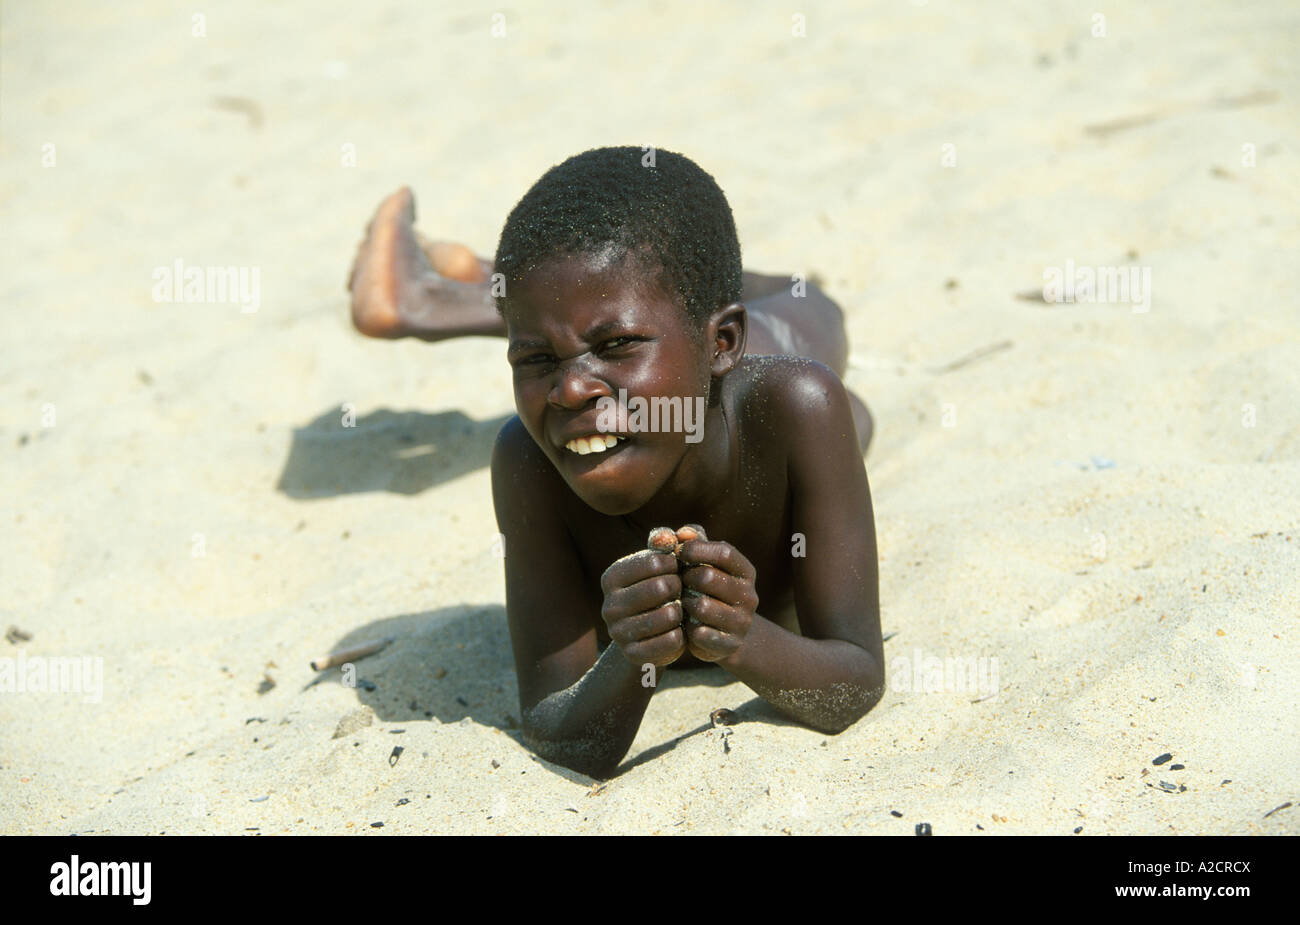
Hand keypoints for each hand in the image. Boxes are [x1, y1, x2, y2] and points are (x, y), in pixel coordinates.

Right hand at [599, 549, 685, 669]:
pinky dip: (681, 635)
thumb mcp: (662, 563)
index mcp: (611, 577)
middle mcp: (609, 605)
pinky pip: (672, 640)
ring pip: (669, 615)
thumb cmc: (660, 590)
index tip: (676, 571)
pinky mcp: (633, 655)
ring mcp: (618, 632)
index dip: (676, 565)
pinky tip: (677, 631)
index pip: (656, 562)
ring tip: (679, 610)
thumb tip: (668, 536)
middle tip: (680, 593)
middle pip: (662, 587)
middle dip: (680, 588)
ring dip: (681, 612)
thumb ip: (666, 542)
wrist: (650, 635)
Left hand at [676, 537, 758, 663]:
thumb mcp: (702, 562)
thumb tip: (682, 532)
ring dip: (685, 603)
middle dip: (686, 578)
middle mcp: (749, 596)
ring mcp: (742, 622)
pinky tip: (687, 624)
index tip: (679, 552)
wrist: (723, 633)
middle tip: (679, 582)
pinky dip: (688, 628)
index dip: (698, 549)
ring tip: (682, 603)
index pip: (724, 552)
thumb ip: (691, 542)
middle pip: (708, 577)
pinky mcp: (730, 644)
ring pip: (702, 606)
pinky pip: (701, 633)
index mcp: (745, 572)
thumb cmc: (705, 588)